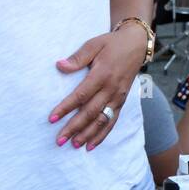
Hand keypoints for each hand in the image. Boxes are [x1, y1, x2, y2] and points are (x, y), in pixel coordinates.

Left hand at [50, 23, 148, 150]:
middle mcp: (111, 89)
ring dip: (88, 135)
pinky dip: (102, 135)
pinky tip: (91, 145)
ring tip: (74, 145)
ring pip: (102, 120)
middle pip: (90, 112)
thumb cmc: (111, 44)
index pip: (81, 95)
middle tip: (59, 140)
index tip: (52, 118)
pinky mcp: (122, 102)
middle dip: (74, 127)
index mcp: (102, 74)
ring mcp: (118, 97)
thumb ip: (77, 57)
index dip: (66, 108)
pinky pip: (112, 121)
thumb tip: (59, 66)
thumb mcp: (93, 44)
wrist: (136, 45)